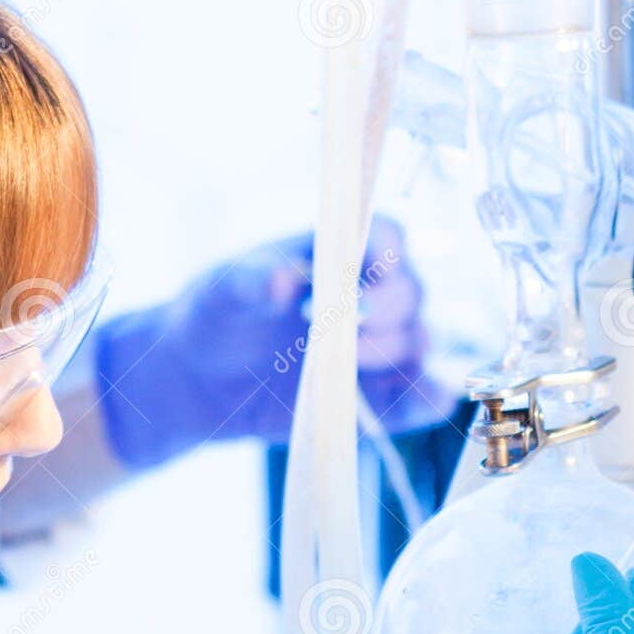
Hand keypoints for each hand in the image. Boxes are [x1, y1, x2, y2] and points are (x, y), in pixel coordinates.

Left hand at [93, 218, 457, 469]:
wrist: (202, 380)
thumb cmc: (217, 317)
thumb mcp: (222, 291)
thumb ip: (250, 281)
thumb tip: (281, 282)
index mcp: (337, 255)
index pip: (384, 235)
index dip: (387, 247)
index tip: (372, 267)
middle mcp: (368, 297)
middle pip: (409, 292)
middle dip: (390, 308)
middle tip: (353, 328)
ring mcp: (375, 349)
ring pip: (417, 340)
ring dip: (402, 350)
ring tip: (353, 361)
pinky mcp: (374, 397)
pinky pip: (417, 397)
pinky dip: (430, 397)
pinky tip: (431, 398)